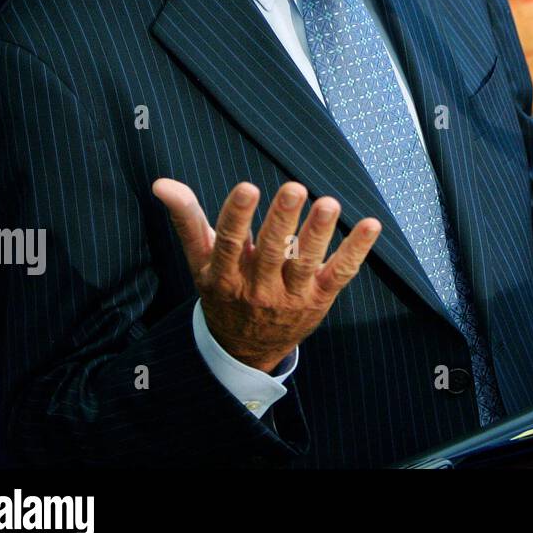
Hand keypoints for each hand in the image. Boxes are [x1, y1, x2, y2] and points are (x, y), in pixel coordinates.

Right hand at [152, 178, 380, 372]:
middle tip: (294, 188)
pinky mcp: (319, 298)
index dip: (237, 216)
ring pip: (306, 263)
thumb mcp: (200, 261)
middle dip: (283, 220)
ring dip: (319, 233)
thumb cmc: (223, 291)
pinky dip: (356, 250)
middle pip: (272, 252)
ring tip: (329, 204)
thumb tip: (162, 183)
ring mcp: (291, 295)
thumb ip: (187, 219)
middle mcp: (258, 287)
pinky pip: (340, 273)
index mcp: (225, 275)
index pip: (230, 244)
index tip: (247, 187)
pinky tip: (370, 225)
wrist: (245, 348)